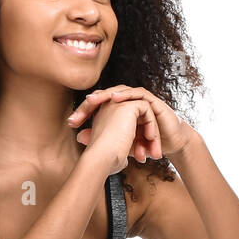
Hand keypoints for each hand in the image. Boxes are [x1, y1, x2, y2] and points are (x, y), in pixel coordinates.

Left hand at [68, 85, 194, 161]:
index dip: (84, 113)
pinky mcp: (152, 101)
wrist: (167, 146)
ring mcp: (139, 99)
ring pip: (121, 92)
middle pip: (105, 96)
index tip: (71, 123)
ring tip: (93, 101)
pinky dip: (127, 95)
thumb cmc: (144, 144)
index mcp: (118, 110)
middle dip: (91, 103)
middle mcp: (127, 102)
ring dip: (106, 96)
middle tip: (78, 110)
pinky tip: (116, 99)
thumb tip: (79, 136)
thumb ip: (104, 137)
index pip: (97, 107)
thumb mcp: (120, 143)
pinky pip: (138, 94)